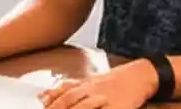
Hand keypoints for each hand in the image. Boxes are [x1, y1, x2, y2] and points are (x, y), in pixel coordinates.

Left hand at [39, 61, 157, 108]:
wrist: (139, 76)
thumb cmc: (111, 82)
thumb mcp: (86, 82)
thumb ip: (65, 89)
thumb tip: (41, 96)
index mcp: (82, 85)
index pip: (62, 92)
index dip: (51, 100)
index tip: (43, 105)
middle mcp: (91, 90)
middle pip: (70, 99)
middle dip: (58, 108)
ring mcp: (104, 98)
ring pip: (85, 106)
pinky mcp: (118, 107)